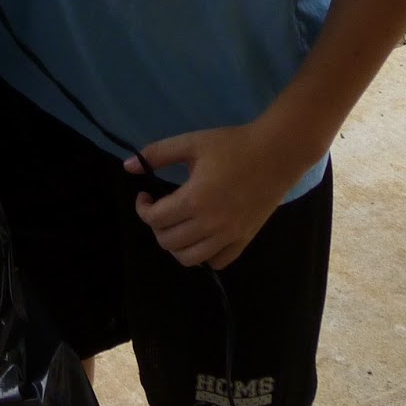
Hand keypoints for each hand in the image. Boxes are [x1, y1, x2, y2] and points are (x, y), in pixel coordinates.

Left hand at [124, 123, 302, 269]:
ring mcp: (229, 236)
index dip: (142, 209)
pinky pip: (217, 262)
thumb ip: (157, 154)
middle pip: (168, 242)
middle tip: (160, 208)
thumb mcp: (191, 143)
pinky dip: (203, 255)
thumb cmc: (232, 145)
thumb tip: (128, 166)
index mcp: (195, 200)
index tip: (144, 195)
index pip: (155, 220)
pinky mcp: (244, 240)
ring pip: (190, 259)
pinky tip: (200, 235)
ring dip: (175, 245)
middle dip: (156, 226)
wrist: (277, 153)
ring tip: (177, 225)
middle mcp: (211, 225)